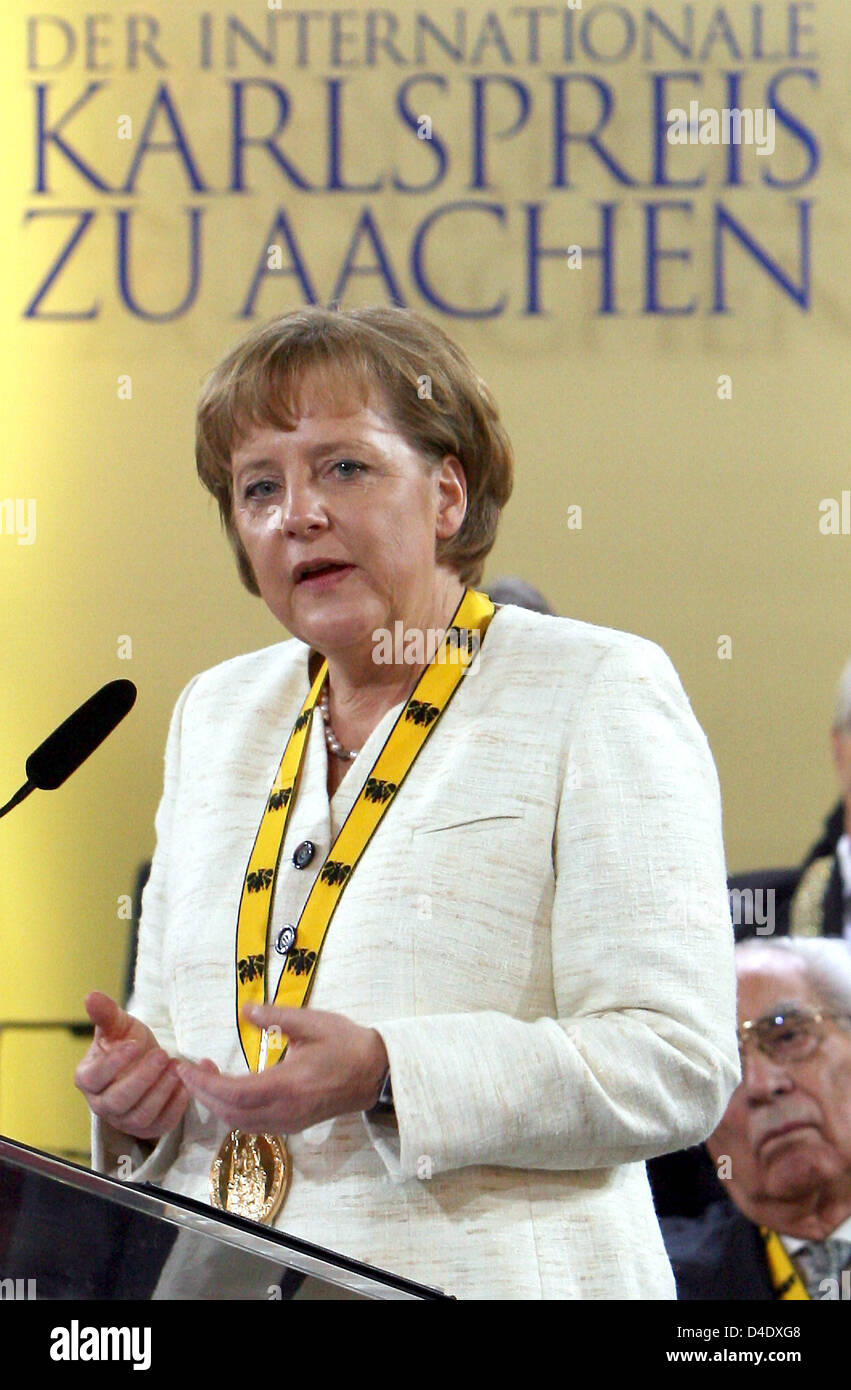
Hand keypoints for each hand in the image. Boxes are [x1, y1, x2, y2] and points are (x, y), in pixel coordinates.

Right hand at [74, 991, 209, 1140]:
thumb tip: (91, 995)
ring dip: (162, 1092)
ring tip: (177, 1067)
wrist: (147, 1061)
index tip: (135, 1044)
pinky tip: (186, 1085)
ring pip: (141, 1115)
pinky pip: (162, 1124)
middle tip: (162, 1055)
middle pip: (118, 1100)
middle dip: (143, 1078)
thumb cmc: (127, 1042)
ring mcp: (124, 1120)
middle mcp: (101, 1104)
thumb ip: (106, 1013)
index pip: (94, 1077)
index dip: (114, 1063)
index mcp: (88, 1078)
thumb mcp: (119, 1024)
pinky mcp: (148, 1128)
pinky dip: (176, 1106)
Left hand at [176, 1004, 389, 1134]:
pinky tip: (228, 1090)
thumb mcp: (312, 1022)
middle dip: (202, 1093)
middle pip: (229, 1112)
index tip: (186, 1065)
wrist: (375, 1073)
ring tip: (205, 1076)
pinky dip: (232, 1110)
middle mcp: (284, 1111)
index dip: (204, 1083)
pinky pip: (252, 1125)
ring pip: (238, 1123)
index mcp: (287, 1085)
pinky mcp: (292, 1126)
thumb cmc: (346, 1044)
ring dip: (216, 1103)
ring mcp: (288, 1122)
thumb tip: (244, 1010)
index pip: (233, 1093)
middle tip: (189, 1069)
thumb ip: (276, 1016)